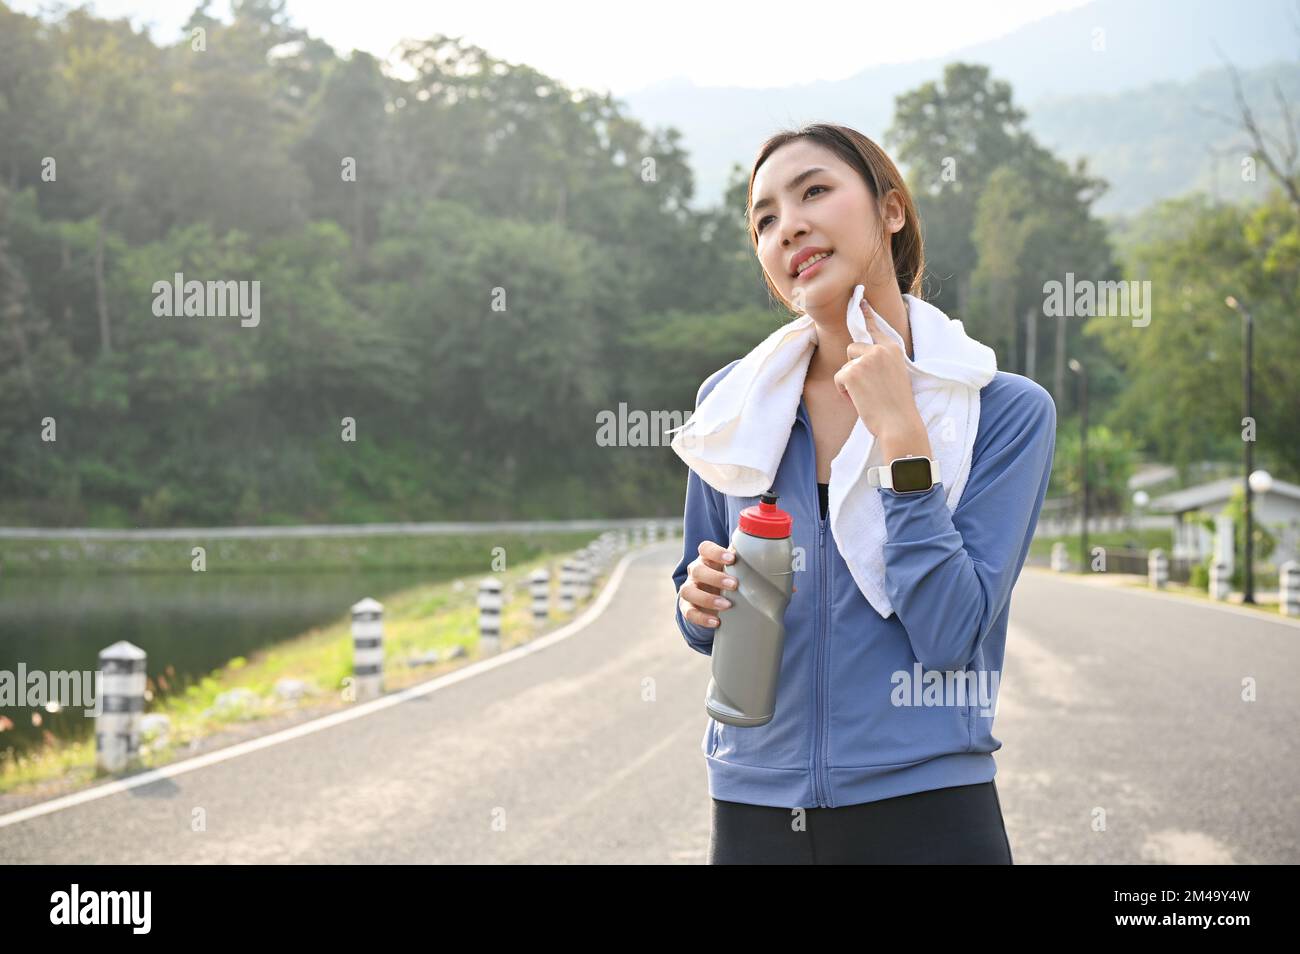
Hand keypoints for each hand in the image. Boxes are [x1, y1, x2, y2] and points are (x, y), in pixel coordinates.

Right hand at [678, 539, 738, 628]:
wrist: (715, 600)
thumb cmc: (730, 579)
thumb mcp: (736, 570)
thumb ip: (746, 562)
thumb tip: (769, 556)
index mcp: (707, 559)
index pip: (705, 549)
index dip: (716, 552)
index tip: (732, 558)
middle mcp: (695, 572)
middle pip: (697, 570)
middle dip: (716, 577)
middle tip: (734, 584)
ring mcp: (689, 589)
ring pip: (688, 591)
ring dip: (707, 598)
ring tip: (727, 605)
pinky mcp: (687, 607)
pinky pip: (689, 613)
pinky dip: (702, 618)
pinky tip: (716, 622)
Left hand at [833, 308, 930, 458]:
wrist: (899, 423)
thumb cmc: (896, 405)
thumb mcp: (894, 373)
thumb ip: (881, 359)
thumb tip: (861, 351)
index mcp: (893, 348)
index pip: (875, 326)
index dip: (865, 315)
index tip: (859, 299)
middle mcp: (880, 348)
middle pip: (853, 347)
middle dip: (854, 367)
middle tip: (869, 387)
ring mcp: (866, 358)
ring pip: (846, 363)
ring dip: (850, 380)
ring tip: (866, 395)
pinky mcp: (853, 372)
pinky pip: (839, 378)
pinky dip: (845, 392)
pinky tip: (860, 400)